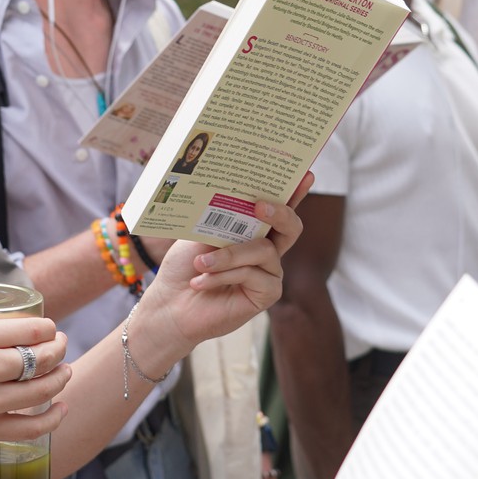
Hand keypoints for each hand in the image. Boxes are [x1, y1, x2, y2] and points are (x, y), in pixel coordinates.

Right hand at [0, 304, 71, 462]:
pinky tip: (59, 410)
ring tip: (65, 373)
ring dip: (60, 380)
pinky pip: (29, 428)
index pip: (29, 330)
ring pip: (41, 392)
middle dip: (59, 350)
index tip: (49, 328)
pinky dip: (51, 420)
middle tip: (61, 346)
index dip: (48, 329)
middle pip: (42, 359)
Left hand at [131, 173, 310, 366]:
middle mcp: (267, 250)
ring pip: (263, 251)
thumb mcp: (199, 233)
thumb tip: (236, 197)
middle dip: (280, 212)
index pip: (278, 208)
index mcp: (252, 230)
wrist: (171, 304)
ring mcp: (269, 273)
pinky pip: (254, 275)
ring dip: (228, 256)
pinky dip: (225, 275)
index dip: (295, 192)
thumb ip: (222, 217)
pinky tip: (202, 281)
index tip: (306, 174)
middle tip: (259, 206)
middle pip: (291, 227)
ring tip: (200, 263)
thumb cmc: (184, 266)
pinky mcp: (267, 294)